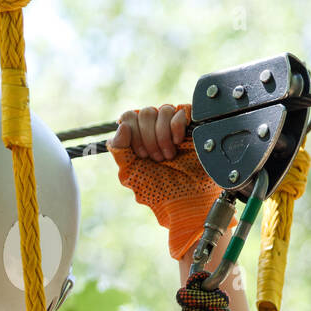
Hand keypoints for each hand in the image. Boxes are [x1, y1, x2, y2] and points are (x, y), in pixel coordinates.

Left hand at [107, 103, 234, 260]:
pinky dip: (176, 128)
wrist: (187, 200)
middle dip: (149, 138)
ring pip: (162, 110)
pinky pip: (180, 112)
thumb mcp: (131, 172)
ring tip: (169, 156)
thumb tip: (122, 125)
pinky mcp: (191, 125)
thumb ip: (119, 150)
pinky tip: (178, 143)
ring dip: (163, 136)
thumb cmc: (159, 190)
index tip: (142, 155)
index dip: (133, 134)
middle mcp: (154, 129)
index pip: (129, 117)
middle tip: (158, 159)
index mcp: (138, 137)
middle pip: (145, 113)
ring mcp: (173, 126)